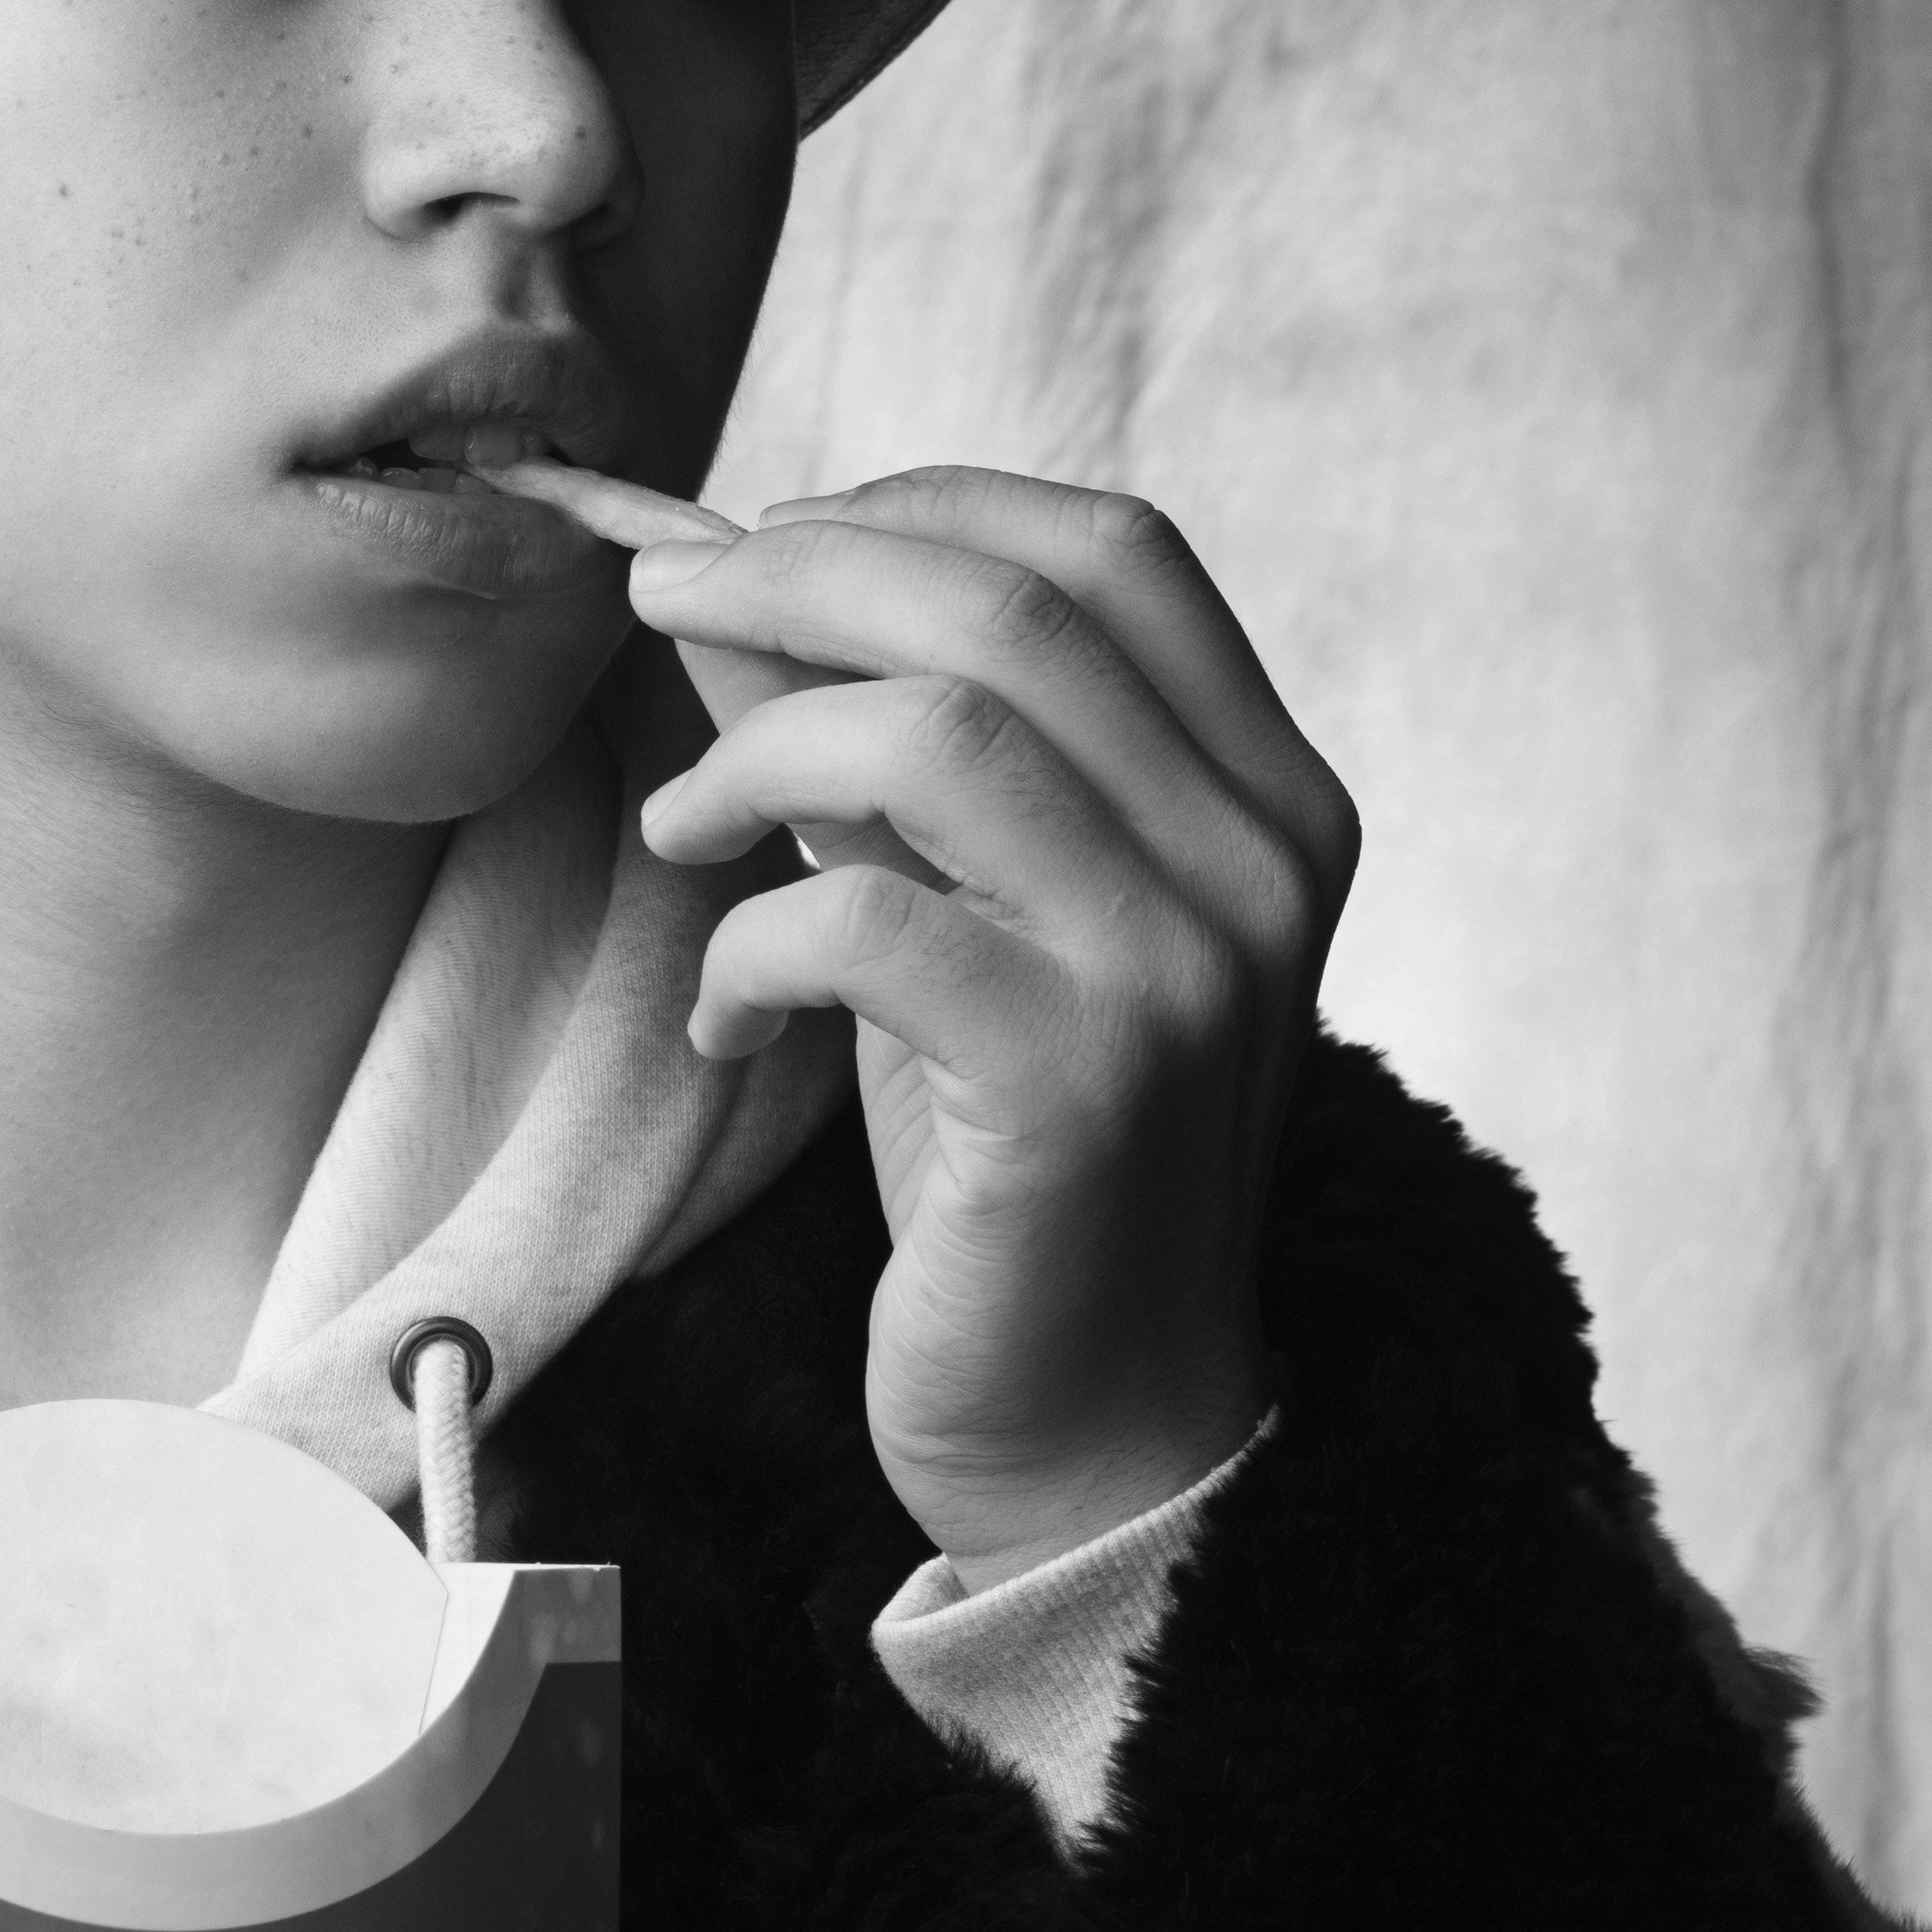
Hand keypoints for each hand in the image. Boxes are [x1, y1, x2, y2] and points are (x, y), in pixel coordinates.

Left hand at [630, 467, 1355, 1581]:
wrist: (1097, 1425)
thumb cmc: (1020, 1159)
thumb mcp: (962, 912)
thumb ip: (880, 751)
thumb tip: (722, 584)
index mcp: (1267, 796)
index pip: (1114, 550)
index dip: (926, 506)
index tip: (774, 537)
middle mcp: (1258, 863)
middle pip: (1011, 608)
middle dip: (799, 577)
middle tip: (664, 607)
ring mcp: (1184, 970)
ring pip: (934, 733)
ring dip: (756, 754)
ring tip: (679, 830)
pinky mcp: (1078, 1083)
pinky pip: (860, 920)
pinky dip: (748, 947)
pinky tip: (727, 1015)